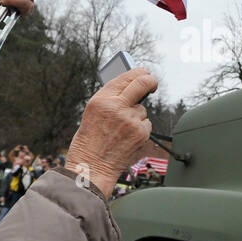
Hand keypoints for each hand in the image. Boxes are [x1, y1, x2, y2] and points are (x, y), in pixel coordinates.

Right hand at [65, 68, 158, 199]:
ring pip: (142, 110)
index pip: (127, 76)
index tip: (144, 74)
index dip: (140, 73)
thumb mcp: (93, 113)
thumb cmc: (89, 141)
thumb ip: (110, 99)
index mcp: (101, 99)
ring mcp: (130, 120)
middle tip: (152, 84)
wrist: (91, 167)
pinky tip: (126, 138)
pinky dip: (140, 129)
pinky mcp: (141, 133)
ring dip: (136, 116)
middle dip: (151, 81)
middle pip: (143, 83)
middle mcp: (117, 106)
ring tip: (120, 130)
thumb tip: (129, 88)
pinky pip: (146, 124)